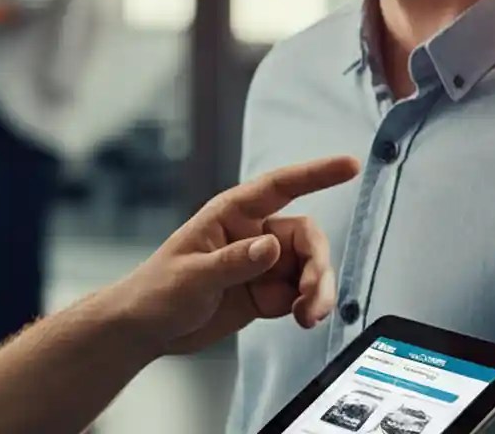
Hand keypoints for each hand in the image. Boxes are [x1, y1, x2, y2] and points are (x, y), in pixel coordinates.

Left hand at [104, 156, 359, 356]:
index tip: (349, 165)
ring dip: (318, 291)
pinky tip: (301, 319)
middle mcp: (252, 234)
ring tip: (307, 317)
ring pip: (309, 268)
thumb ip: (234, 262)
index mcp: (231, 214)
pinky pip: (301, 293)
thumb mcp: (192, 277)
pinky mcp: (265, 292)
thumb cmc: (156, 291)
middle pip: (306, 238)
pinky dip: (309, 306)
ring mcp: (260, 264)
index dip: (316, 174)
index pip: (279, 186)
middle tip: (312, 297)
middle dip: (318, 266)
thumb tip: (273, 247)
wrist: (145, 329)